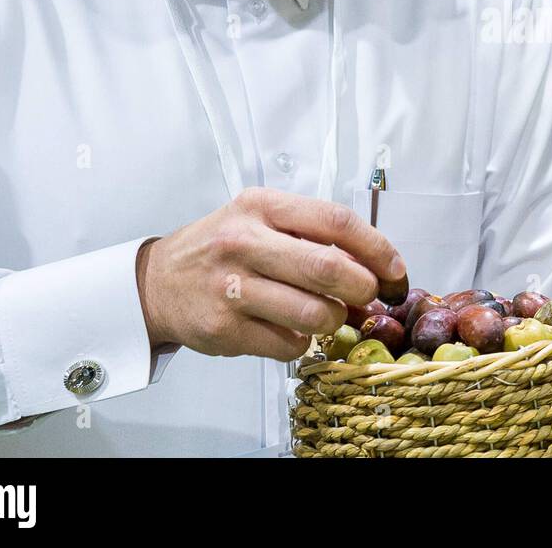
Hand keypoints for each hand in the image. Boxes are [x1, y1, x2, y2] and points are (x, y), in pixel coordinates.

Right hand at [135, 187, 405, 360]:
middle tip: (369, 296)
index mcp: (262, 207)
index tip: (395, 269)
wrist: (157, 281)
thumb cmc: (223, 247)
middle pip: (328, 268)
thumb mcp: (261, 219)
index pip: (336, 221)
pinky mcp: (223, 328)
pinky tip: (290, 330)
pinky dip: (302, 343)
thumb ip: (311, 233)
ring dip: (334, 320)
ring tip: (327, 315)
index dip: (377, 247)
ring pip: (313, 313)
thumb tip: (374, 264)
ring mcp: (231, 287)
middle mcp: (245, 242)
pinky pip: (288, 345)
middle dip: (363, 288)